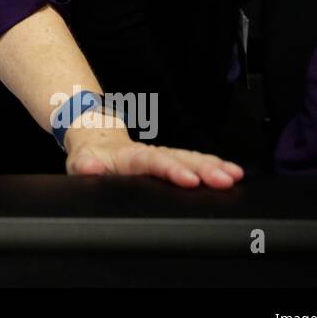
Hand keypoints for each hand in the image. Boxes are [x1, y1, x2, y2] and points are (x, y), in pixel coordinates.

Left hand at [66, 129, 242, 188]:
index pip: (154, 162)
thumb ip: (85, 165)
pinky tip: (233, 172)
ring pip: (192, 158)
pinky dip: (214, 165)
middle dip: (205, 169)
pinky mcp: (170, 161)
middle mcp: (150, 153)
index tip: (190, 179)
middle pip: (181, 158)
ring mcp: (162, 156)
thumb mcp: (80, 162)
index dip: (172, 170)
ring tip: (235, 175)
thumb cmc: (89, 156)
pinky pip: (194, 161)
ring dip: (214, 167)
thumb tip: (90, 167)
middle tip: (226, 179)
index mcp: (130, 156)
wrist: (95, 138)